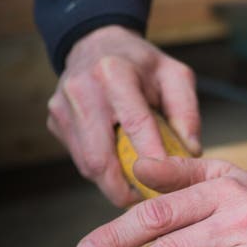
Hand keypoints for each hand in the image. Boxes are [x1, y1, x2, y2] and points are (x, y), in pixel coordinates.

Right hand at [47, 25, 200, 205]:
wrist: (96, 44)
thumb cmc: (142, 65)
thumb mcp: (175, 76)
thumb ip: (187, 113)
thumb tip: (190, 153)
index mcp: (114, 72)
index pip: (134, 123)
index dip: (150, 159)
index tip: (165, 186)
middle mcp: (80, 89)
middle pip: (100, 158)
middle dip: (125, 188)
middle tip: (150, 202)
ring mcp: (62, 108)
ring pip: (88, 166)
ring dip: (114, 185)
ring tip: (140, 190)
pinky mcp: (55, 122)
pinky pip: (81, 160)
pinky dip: (103, 173)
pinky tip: (122, 170)